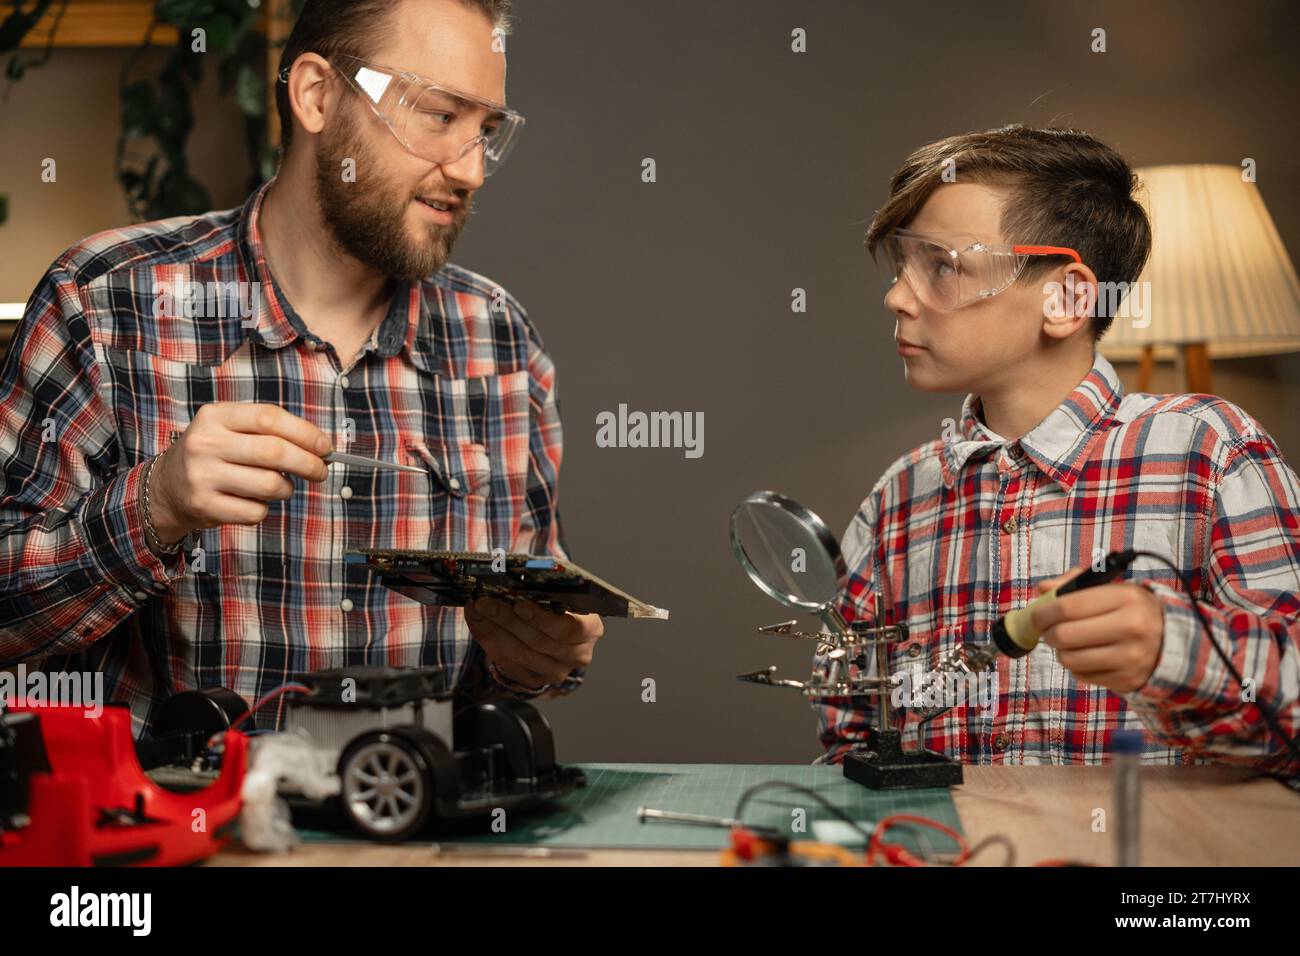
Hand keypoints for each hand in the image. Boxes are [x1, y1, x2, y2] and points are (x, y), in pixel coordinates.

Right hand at [148, 403, 331, 544]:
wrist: (167, 487)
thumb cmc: (214, 454)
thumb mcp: (230, 429)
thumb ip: (270, 431)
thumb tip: (320, 447)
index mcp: (215, 416)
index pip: (268, 417)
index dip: (305, 433)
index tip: (325, 447)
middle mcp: (205, 443)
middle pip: (274, 452)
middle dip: (308, 463)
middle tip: (320, 471)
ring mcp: (202, 476)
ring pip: (270, 484)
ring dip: (286, 488)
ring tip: (280, 486)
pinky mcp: (204, 506)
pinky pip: (256, 512)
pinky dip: (264, 509)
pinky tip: (253, 501)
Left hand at [464, 598, 603, 689]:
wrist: (558, 630)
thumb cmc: (561, 603)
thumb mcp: (562, 593)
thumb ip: (545, 589)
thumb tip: (511, 580)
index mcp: (591, 630)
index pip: (569, 628)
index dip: (543, 618)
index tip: (519, 603)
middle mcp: (578, 655)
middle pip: (538, 640)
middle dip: (507, 620)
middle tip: (484, 602)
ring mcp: (557, 671)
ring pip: (520, 653)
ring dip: (494, 630)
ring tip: (477, 610)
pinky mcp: (536, 680)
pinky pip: (509, 663)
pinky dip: (490, 642)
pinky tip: (478, 624)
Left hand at [1030, 567, 1164, 693]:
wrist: (1174, 641)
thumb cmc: (1133, 610)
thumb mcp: (1113, 588)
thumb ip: (1074, 583)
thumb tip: (1042, 589)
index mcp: (1126, 598)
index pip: (1067, 606)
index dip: (1043, 612)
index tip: (1036, 614)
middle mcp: (1131, 628)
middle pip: (1064, 635)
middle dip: (1048, 632)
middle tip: (1048, 629)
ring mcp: (1130, 658)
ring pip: (1069, 659)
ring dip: (1060, 651)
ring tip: (1067, 642)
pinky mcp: (1127, 680)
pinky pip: (1082, 675)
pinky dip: (1076, 666)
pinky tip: (1086, 655)